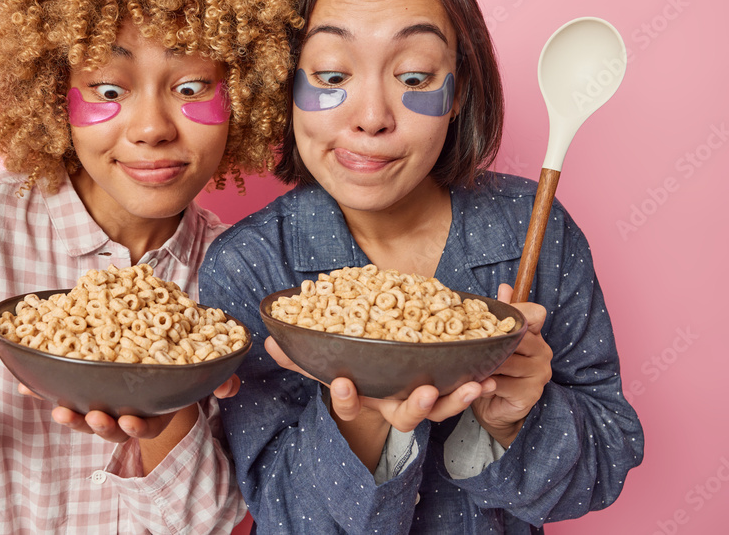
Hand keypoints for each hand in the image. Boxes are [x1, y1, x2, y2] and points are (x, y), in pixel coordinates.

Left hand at [18, 375, 238, 442]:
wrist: (156, 353)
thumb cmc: (178, 365)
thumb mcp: (199, 372)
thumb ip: (219, 380)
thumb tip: (231, 387)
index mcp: (151, 410)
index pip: (144, 426)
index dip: (136, 427)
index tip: (129, 421)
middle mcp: (124, 411)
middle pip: (110, 428)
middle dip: (100, 426)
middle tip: (96, 417)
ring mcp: (101, 402)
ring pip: (83, 417)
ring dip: (71, 416)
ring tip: (59, 409)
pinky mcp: (80, 387)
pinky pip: (59, 392)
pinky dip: (40, 391)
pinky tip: (23, 384)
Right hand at [265, 337, 493, 432]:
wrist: (376, 376)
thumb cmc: (349, 367)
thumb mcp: (323, 362)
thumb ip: (298, 356)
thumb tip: (269, 343)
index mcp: (363, 399)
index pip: (351, 404)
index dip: (348, 397)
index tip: (344, 383)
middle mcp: (392, 405)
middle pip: (406, 416)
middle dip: (418, 406)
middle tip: (427, 392)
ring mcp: (419, 400)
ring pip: (440, 409)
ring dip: (459, 399)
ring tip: (476, 384)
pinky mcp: (442, 388)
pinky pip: (460, 391)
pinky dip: (476, 385)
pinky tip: (490, 372)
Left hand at [469, 284, 552, 446]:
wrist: (497, 408)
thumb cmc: (494, 371)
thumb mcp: (495, 342)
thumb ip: (500, 317)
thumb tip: (505, 286)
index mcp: (534, 335)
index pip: (535, 313)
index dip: (516, 310)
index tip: (490, 316)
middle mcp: (542, 352)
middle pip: (516, 336)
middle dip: (489, 339)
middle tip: (464, 337)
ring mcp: (538, 373)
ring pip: (506, 360)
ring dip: (482, 361)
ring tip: (462, 360)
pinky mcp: (529, 393)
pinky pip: (502, 383)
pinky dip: (483, 382)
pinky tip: (471, 381)